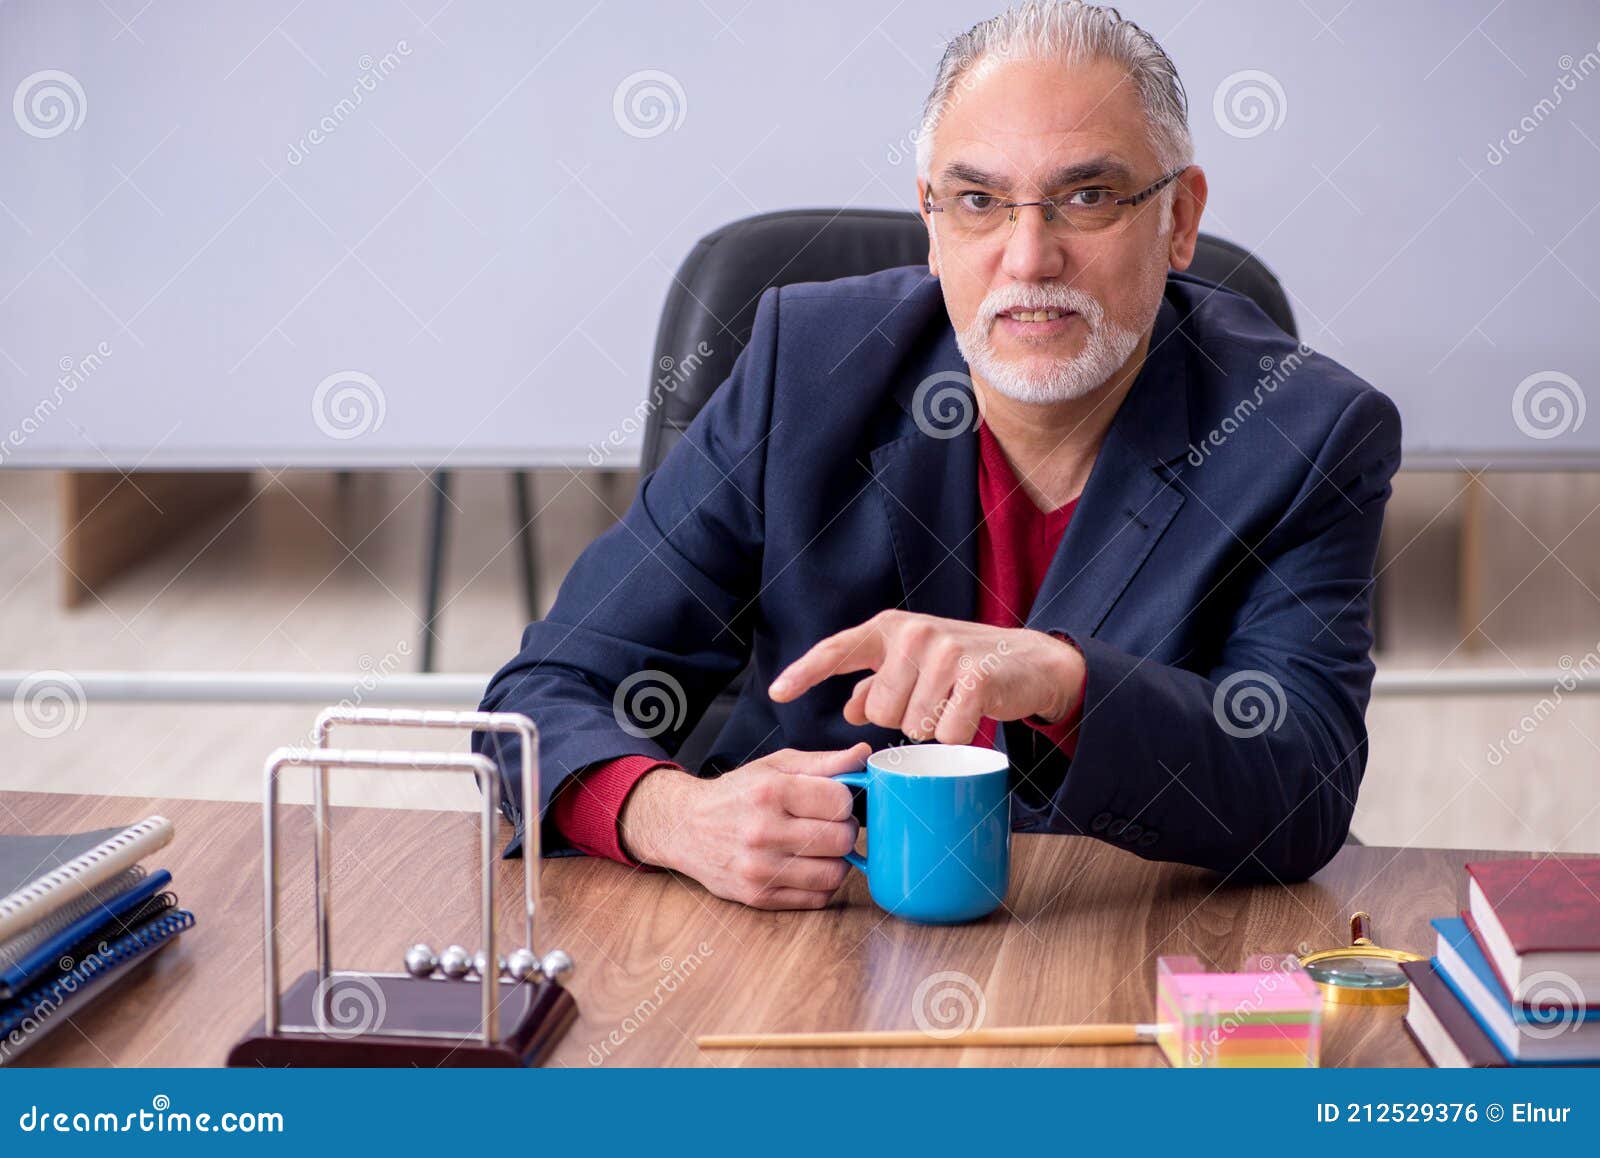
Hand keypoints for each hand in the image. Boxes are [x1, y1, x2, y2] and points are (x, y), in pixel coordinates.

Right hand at [618, 743, 868, 909]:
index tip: (834, 801)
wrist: (686, 828)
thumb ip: (823, 763)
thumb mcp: (775, 767)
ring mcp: (759, 868)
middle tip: (830, 824)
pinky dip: (823, 883)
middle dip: (845, 830)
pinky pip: (817, 898)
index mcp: (770, 792)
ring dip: (837, 860)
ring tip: (821, 847)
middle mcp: (763, 831)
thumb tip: (864, 755)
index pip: (839, 802)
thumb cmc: (736, 794)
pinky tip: (809, 866)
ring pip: (834, 874)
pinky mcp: (758, 896)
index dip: (845, 801)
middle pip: (841, 839)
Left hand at [768, 611, 1083, 743]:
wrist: (1030, 660)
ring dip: (932, 728)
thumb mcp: (916, 665)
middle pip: (878, 711)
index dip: (805, 672)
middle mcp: (915, 634)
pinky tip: (973, 712)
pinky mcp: (976, 679)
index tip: (777, 691)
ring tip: (953, 703)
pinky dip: (958, 736)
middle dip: (902, 718)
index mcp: (892, 628)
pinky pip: (946, 734)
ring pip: (911, 727)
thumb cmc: (965, 664)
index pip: (838, 650)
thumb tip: (848, 708)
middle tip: (933, 700)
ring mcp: (946, 654)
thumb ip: (879, 683)